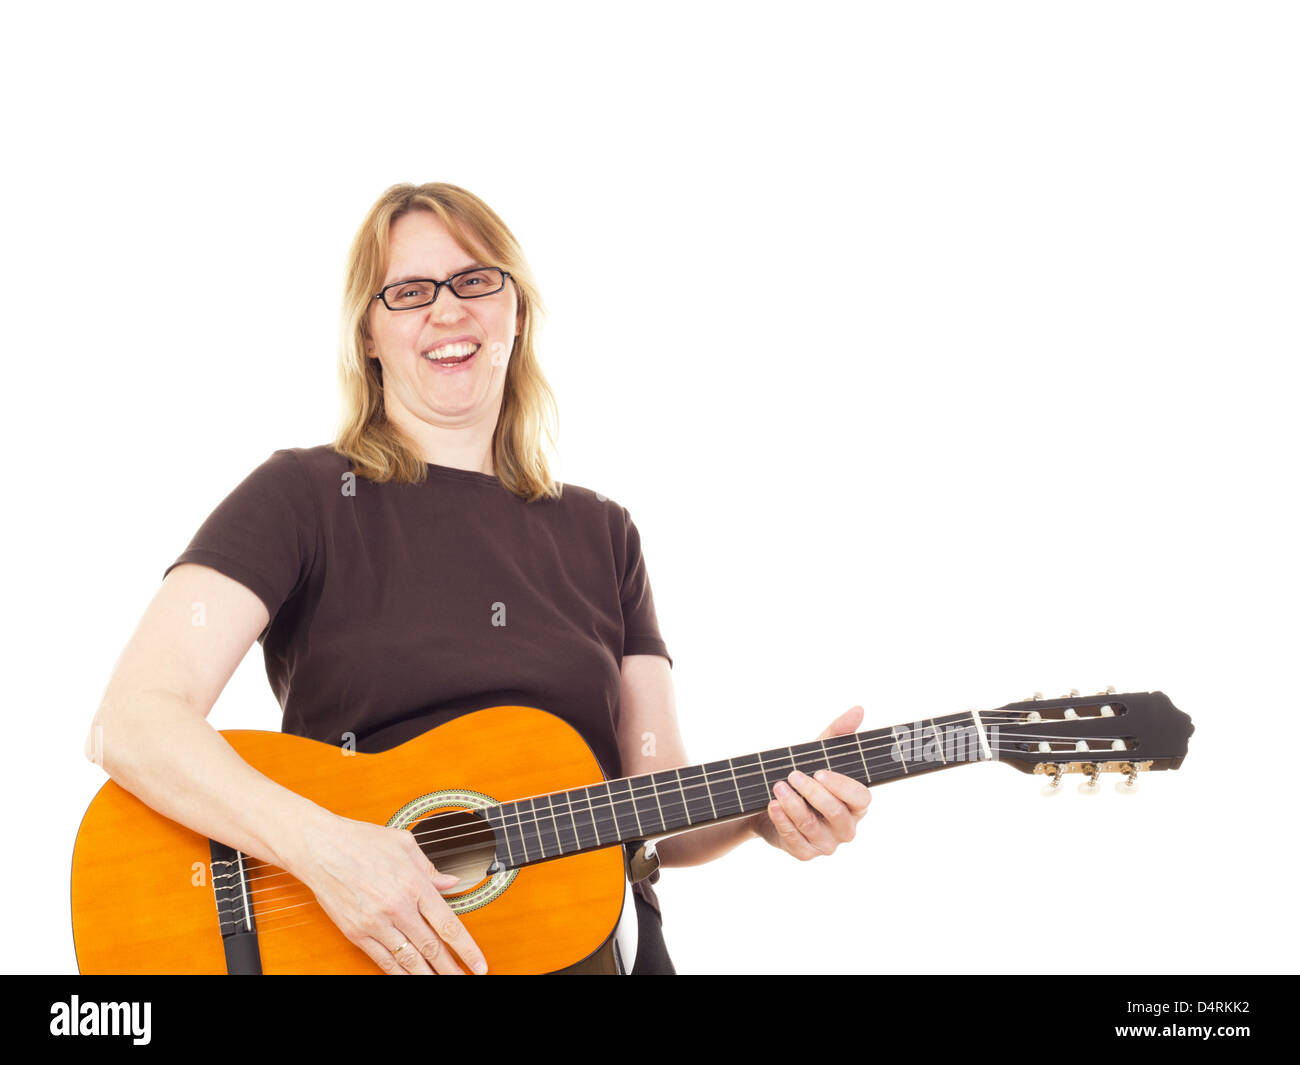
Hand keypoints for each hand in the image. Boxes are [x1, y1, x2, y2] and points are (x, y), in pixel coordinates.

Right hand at [286, 813, 488, 974]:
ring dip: (427, 976)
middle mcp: (397, 907)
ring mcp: (375, 923)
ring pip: (408, 959)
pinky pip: (382, 959)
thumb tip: (451, 883)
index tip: (479, 964)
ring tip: (442, 985)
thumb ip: (430, 868)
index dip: (467, 949)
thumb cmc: (361, 840)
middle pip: (431, 948)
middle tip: (465, 981)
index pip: (448, 924)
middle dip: (451, 969)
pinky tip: (410, 978)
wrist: (320, 847)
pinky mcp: (356, 932)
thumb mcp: (404, 844)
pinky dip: (398, 973)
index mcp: (414, 884)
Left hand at [751, 705, 871, 860]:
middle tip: (792, 774)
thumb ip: (839, 733)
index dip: (842, 786)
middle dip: (813, 793)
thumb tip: (859, 709)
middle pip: (837, 814)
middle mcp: (846, 827)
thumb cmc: (803, 775)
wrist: (768, 802)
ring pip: (813, 828)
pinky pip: (796, 842)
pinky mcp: (805, 853)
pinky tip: (772, 805)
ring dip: (793, 805)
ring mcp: (826, 843)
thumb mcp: (818, 752)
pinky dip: (782, 822)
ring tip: (777, 786)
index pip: (861, 798)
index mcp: (856, 803)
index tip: (820, 771)